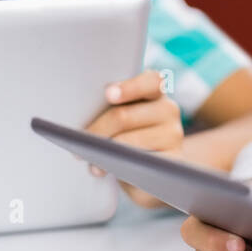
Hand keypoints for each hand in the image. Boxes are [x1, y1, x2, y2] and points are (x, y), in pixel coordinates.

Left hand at [84, 69, 182, 208]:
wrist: (152, 169)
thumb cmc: (129, 134)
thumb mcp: (122, 116)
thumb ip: (112, 108)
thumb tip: (86, 125)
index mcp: (155, 91)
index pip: (150, 81)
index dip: (129, 87)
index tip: (108, 94)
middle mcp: (168, 109)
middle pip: (124, 116)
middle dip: (97, 129)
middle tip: (78, 141)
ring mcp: (173, 135)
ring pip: (127, 142)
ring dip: (103, 152)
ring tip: (90, 159)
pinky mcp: (173, 161)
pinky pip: (138, 163)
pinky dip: (117, 166)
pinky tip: (103, 169)